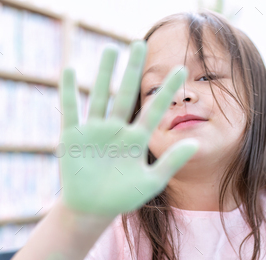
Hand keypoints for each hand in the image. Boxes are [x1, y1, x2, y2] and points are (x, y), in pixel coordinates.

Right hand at [59, 41, 197, 216]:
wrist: (93, 209)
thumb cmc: (124, 197)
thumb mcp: (152, 181)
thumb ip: (172, 162)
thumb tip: (196, 143)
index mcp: (136, 139)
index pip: (155, 110)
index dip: (167, 91)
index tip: (182, 70)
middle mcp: (117, 129)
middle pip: (126, 94)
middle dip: (133, 70)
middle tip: (140, 44)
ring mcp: (95, 131)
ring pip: (101, 97)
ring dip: (104, 74)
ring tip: (111, 49)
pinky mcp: (73, 138)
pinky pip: (71, 111)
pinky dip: (69, 93)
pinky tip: (71, 71)